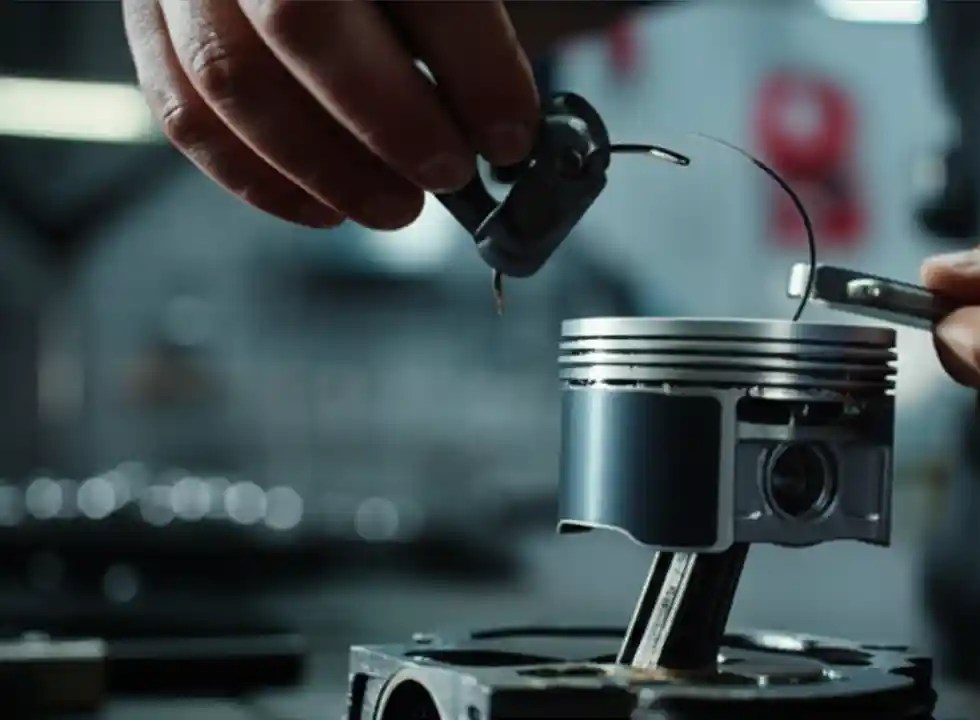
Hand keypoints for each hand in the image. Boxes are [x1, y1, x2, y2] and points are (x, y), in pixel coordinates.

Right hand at [122, 0, 538, 229]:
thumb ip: (464, 25)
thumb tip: (503, 130)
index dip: (476, 68)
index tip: (513, 137)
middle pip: (303, 22)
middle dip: (391, 122)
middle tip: (450, 175)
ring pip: (230, 77)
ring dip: (324, 167)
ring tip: (397, 206)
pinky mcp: (146, 14)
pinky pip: (182, 110)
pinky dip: (257, 178)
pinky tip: (325, 209)